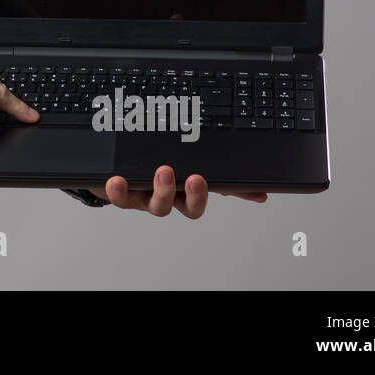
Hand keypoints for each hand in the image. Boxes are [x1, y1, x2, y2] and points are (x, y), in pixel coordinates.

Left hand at [88, 165, 267, 216]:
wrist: (115, 170)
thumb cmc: (156, 169)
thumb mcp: (187, 167)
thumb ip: (221, 181)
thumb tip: (260, 193)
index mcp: (185, 191)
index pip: (206, 198)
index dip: (216, 195)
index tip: (224, 184)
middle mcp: (168, 198)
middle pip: (185, 207)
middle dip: (193, 195)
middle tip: (194, 178)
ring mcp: (145, 198)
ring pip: (157, 205)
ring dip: (162, 189)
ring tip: (162, 172)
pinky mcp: (121, 195)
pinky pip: (120, 198)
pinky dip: (119, 190)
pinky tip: (117, 179)